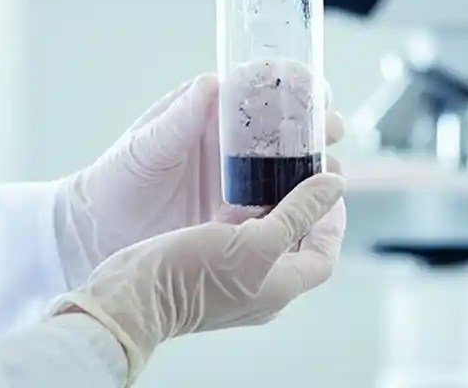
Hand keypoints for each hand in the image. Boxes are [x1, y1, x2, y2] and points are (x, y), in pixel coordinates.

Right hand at [53, 173, 346, 383]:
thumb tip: (334, 185)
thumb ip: (296, 213)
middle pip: (296, 245)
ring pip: (266, 238)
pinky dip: (242, 212)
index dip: (332, 221)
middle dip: (304, 209)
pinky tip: (234, 187)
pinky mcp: (208, 265)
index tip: (329, 187)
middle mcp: (262, 287)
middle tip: (302, 171)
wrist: (133, 297)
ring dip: (273, 206)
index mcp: (281, 287)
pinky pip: (236, 237)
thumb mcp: (254, 239)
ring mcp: (234, 277)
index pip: (323, 255)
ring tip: (272, 170)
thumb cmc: (193, 274)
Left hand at [56, 74, 344, 285]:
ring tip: (330, 171)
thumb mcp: (146, 144)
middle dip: (317, 125)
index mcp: (213, 114)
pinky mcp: (241, 217)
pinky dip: (304, 206)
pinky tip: (321, 208)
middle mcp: (234, 145)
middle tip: (331, 128)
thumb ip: (178, 117)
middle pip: (290, 129)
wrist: (98, 231)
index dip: (294, 85)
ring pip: (293, 168)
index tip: (315, 86)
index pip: (263, 90)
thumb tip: (211, 81)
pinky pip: (282, 208)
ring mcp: (241, 182)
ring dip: (317, 166)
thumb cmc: (117, 177)